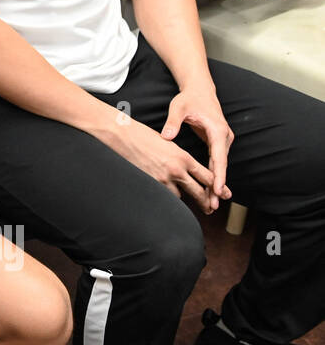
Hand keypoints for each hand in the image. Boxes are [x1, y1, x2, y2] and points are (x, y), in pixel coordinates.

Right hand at [103, 106, 225, 214]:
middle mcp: (176, 170)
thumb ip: (180, 159)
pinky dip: (167, 195)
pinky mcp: (151, 183)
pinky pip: (165, 195)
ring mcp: (163, 178)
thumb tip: (186, 170)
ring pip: (181, 196)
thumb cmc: (143, 136)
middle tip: (211, 208)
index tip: (223, 193)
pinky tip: (168, 196)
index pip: (207, 176)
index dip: (217, 187)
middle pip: (199, 191)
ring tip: (188, 202)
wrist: (123, 136)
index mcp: (183, 157)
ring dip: (183, 197)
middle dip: (206, 202)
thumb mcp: (168, 144)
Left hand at [161, 87, 233, 212]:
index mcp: (217, 130)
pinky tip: (209, 189)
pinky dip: (213, 175)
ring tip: (211, 202)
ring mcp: (223, 140)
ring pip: (220, 166)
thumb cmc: (189, 99)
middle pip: (221, 166)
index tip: (217, 189)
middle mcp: (224, 137)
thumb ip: (173, 123)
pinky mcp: (218, 142)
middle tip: (213, 204)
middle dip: (218, 186)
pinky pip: (216, 162)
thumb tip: (166, 137)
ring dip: (216, 184)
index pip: (219, 157)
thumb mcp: (178, 108)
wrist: (199, 90)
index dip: (219, 175)